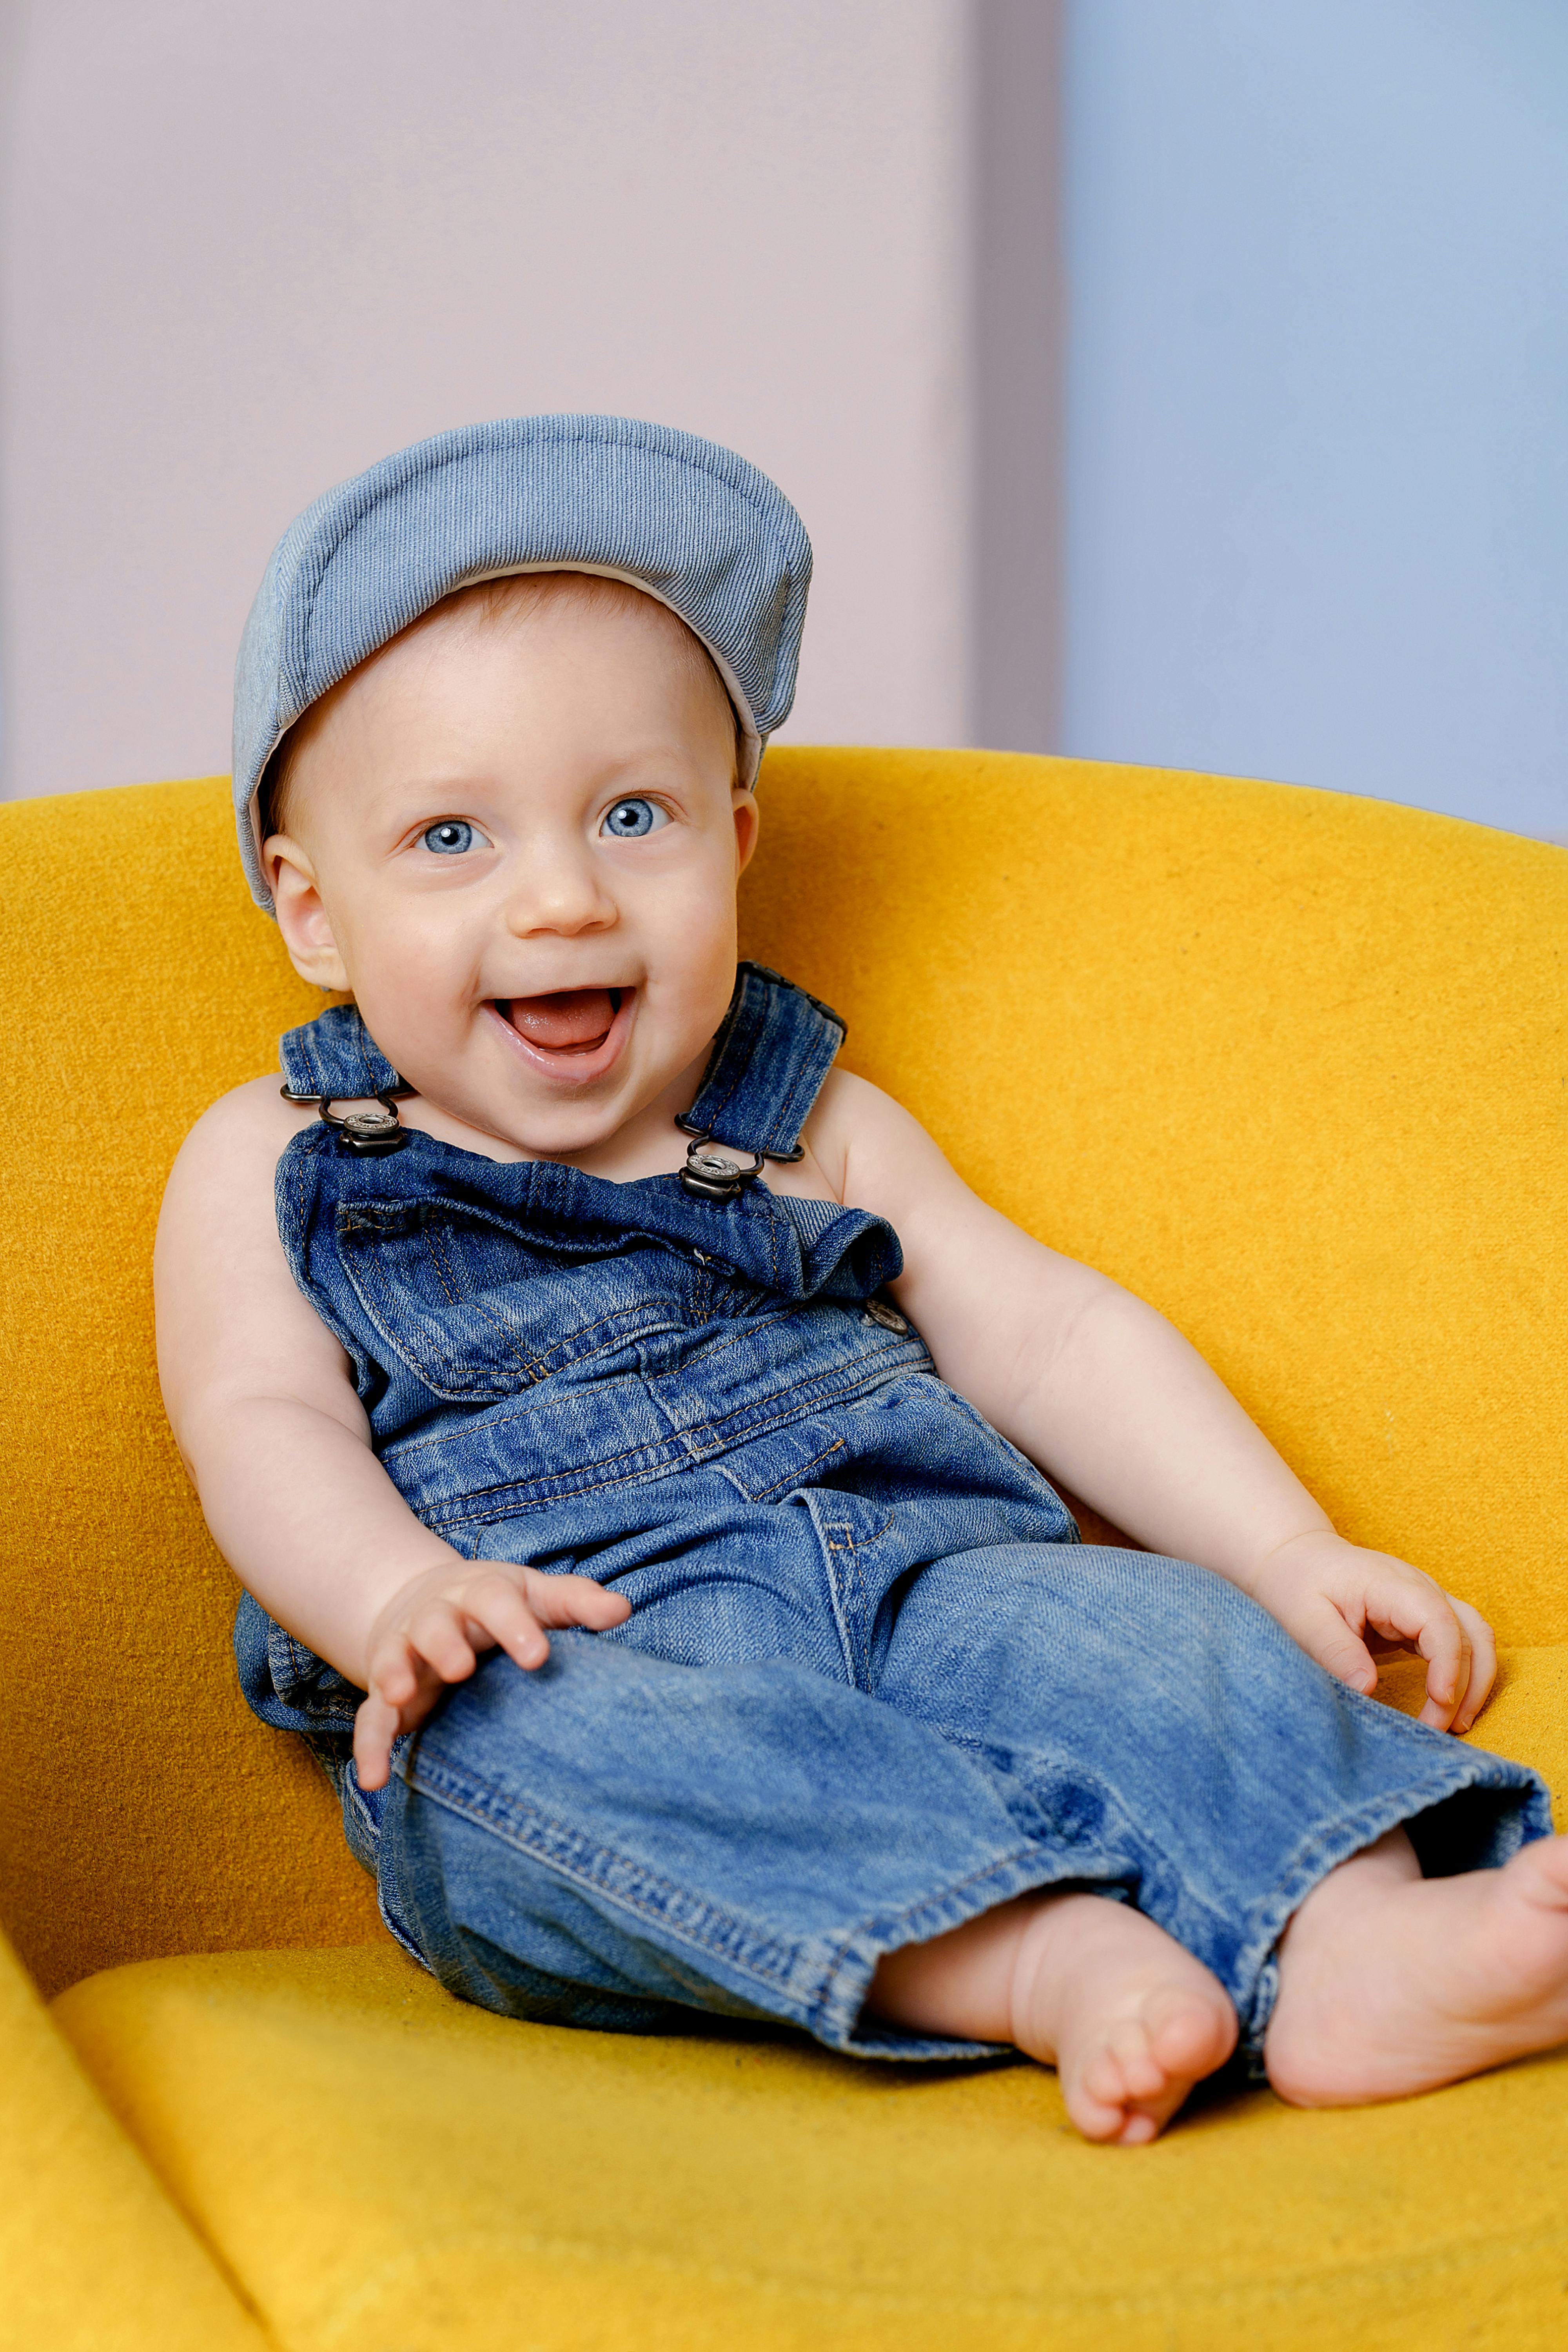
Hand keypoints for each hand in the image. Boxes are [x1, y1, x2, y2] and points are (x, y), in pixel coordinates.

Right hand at [352, 1555, 630, 1790]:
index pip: (498, 1601)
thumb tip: (622, 1610)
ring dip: (392, 1675)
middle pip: (436, 1623)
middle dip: (446, 1643)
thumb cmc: (500, 1604)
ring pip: (394, 1659)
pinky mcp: (387, 1694)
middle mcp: (437, 1618)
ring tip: (397, 1696)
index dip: (516, 1626)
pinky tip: (372, 1781)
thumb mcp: (537, 1596)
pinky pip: (370, 1718)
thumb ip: (577, 1602)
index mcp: (481, 1593)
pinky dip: (368, 1747)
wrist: (426, 1601)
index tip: (538, 1657)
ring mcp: (406, 1653)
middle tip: (462, 1668)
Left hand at [1245, 1529, 1495, 1733]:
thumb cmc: (1296, 1585)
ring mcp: (1427, 1599)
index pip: (1439, 1621)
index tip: (1439, 1702)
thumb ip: (1336, 1651)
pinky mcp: (1424, 1616)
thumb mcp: (1304, 1618)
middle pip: (1468, 1634)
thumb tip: (1368, 1688)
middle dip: (1463, 1686)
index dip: (1448, 1663)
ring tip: (1457, 1725)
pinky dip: (1464, 1674)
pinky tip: (1447, 1705)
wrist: (1294, 1558)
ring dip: (1475, 1681)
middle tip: (1438, 1729)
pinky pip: (1461, 1642)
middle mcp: (1420, 1588)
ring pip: (1476, 1637)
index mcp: (1391, 1584)